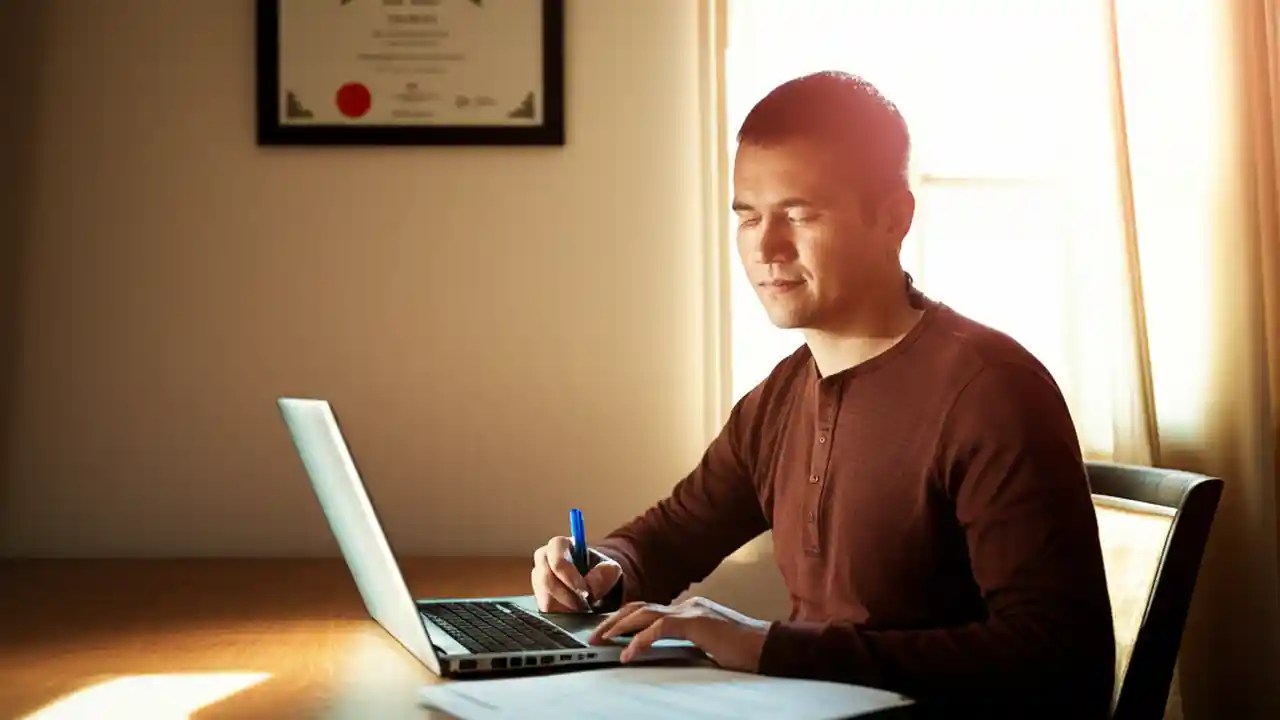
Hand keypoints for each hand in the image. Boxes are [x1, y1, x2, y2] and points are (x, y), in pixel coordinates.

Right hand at [531, 536, 621, 612]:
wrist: (593, 583)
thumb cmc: (600, 571)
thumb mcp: (611, 569)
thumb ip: (605, 574)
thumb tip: (590, 587)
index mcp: (560, 545)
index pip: (557, 559)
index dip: (569, 577)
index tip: (585, 592)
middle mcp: (544, 558)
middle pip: (545, 579)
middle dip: (566, 595)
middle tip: (584, 605)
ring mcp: (538, 577)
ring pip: (545, 596)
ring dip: (565, 606)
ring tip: (582, 608)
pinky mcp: (538, 595)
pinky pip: (545, 608)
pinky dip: (561, 613)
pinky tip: (574, 612)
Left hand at [589, 596, 770, 670]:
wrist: (769, 646)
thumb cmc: (744, 651)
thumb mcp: (708, 645)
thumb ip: (687, 642)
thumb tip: (662, 652)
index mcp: (689, 609)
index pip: (648, 609)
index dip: (625, 619)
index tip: (607, 631)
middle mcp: (687, 605)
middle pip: (639, 606)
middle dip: (613, 620)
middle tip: (594, 635)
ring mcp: (692, 611)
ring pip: (643, 612)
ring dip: (618, 626)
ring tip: (601, 641)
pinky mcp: (696, 623)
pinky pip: (659, 628)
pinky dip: (639, 641)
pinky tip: (628, 654)